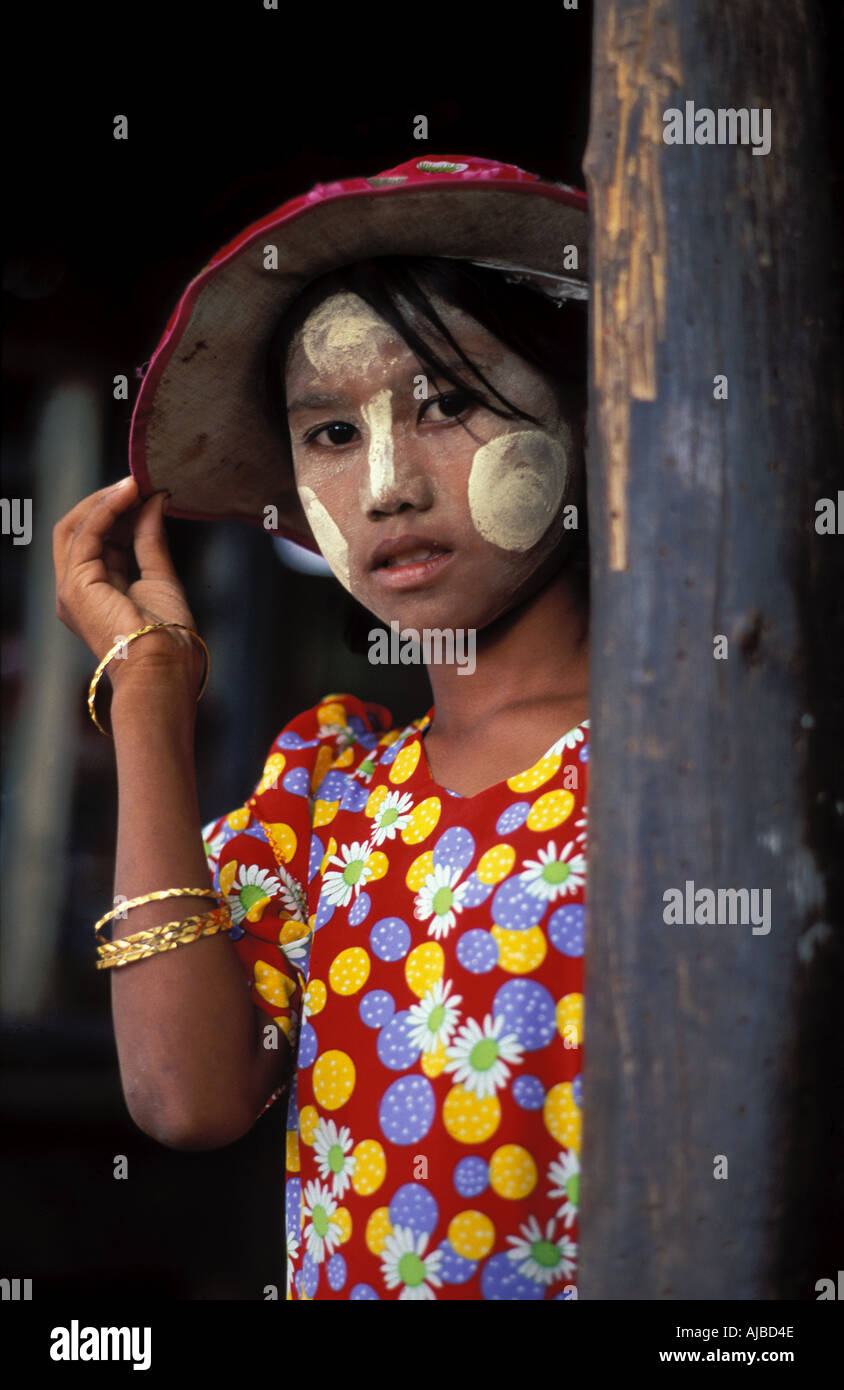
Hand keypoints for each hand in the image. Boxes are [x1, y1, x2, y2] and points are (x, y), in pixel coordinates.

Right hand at [53, 476, 204, 692]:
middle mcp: (77, 591)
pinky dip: (105, 508)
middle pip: (79, 530)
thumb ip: (152, 540)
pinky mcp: (75, 585)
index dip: (118, 513)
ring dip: (106, 500)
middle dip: (107, 502)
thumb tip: (155, 501)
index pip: (97, 541)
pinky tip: (129, 493)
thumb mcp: (161, 577)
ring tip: (136, 484)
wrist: (165, 666)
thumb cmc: (169, 637)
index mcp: (96, 593)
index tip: (145, 493)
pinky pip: (85, 533)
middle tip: (138, 484)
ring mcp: (71, 589)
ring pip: (75, 527)